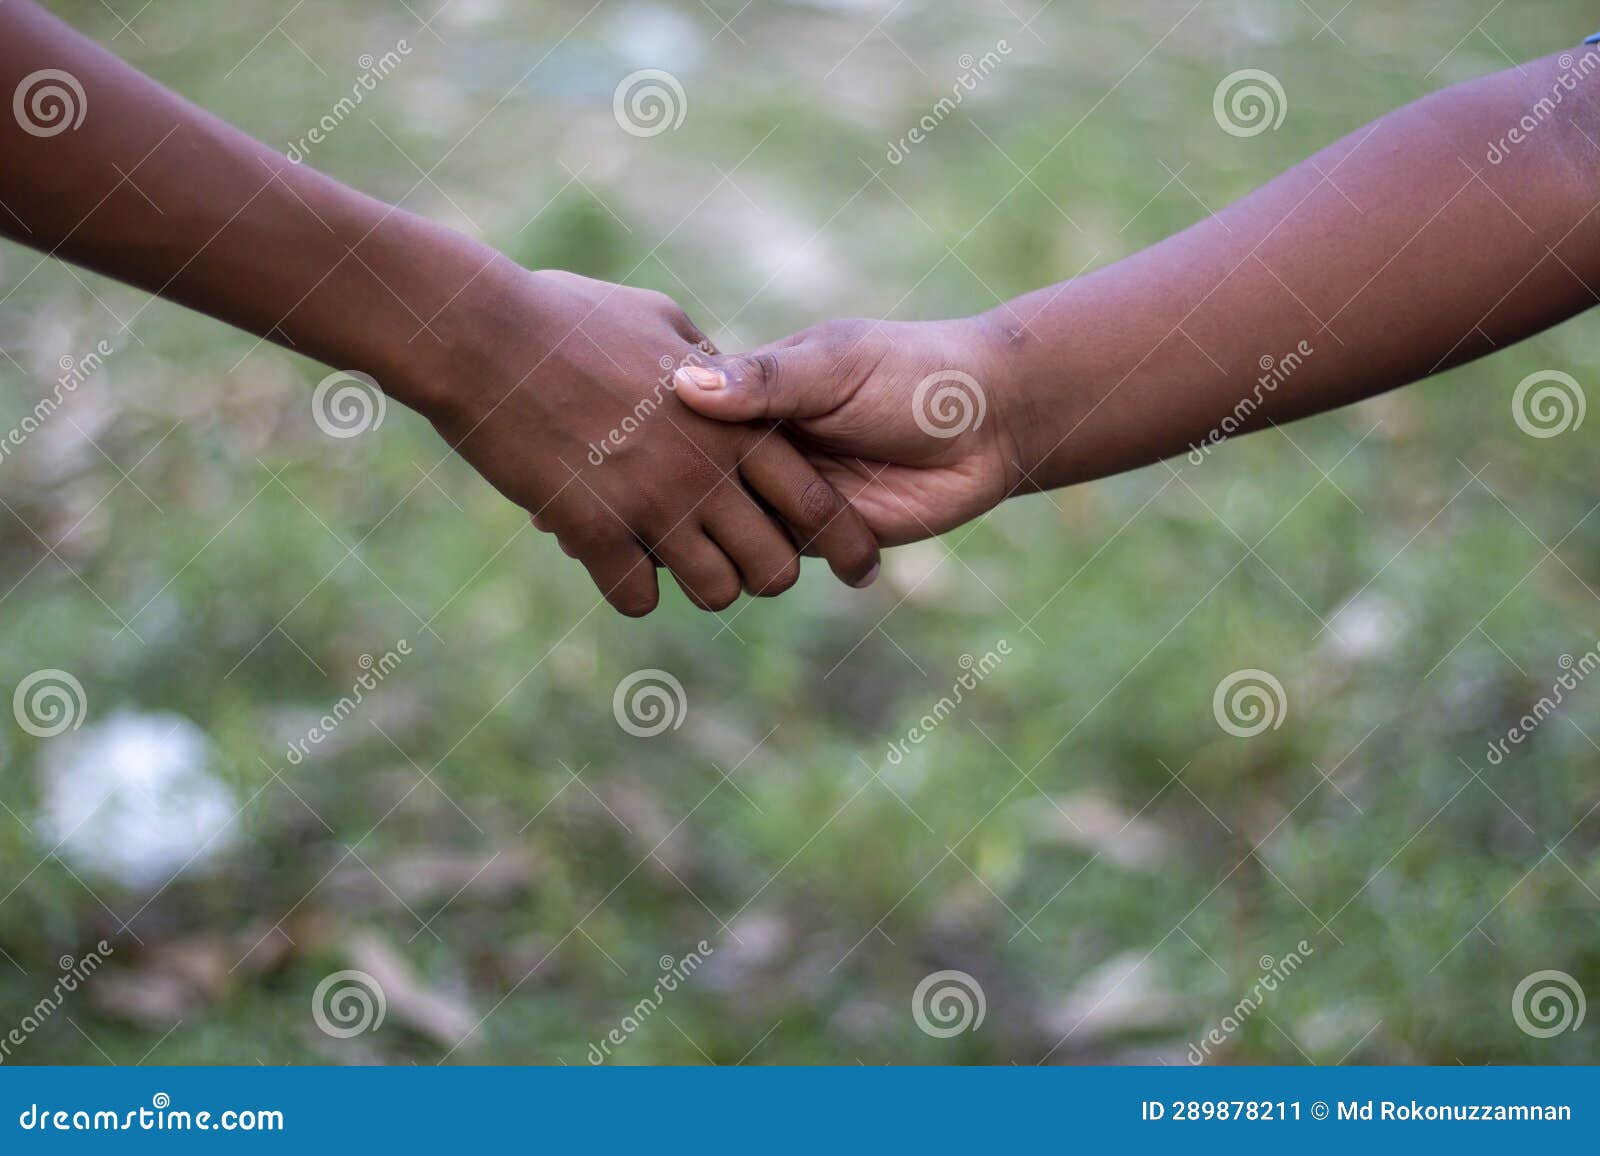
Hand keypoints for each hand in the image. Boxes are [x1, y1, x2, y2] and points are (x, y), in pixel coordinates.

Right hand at [406, 266, 880, 614]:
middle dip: (766, 574)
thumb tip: (729, 380)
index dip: (845, 541)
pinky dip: (634, 589)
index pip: (815, 501)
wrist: (482, 331)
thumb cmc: (566, 316)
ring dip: (701, 585)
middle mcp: (705, 468)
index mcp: (736, 419)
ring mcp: (651, 502)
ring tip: (678, 562)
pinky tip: (618, 563)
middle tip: (740, 563)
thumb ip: (711, 364)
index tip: (857, 568)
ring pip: (713, 591)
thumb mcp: (659, 320)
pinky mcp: (594, 529)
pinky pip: (638, 596)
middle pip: (773, 565)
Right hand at [673, 317, 1022, 545]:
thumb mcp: (835, 365)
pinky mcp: (811, 538)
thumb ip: (766, 379)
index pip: (678, 422)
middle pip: (688, 486)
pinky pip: (766, 560)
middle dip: (673, 501)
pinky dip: (753, 567)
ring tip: (713, 535)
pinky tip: (739, 562)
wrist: (988, 424)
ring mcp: (780, 495)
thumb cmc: (912, 373)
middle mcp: (757, 448)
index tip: (624, 458)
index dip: (650, 440)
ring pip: (721, 531)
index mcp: (752, 393)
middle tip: (664, 510)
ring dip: (714, 541)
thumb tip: (684, 386)